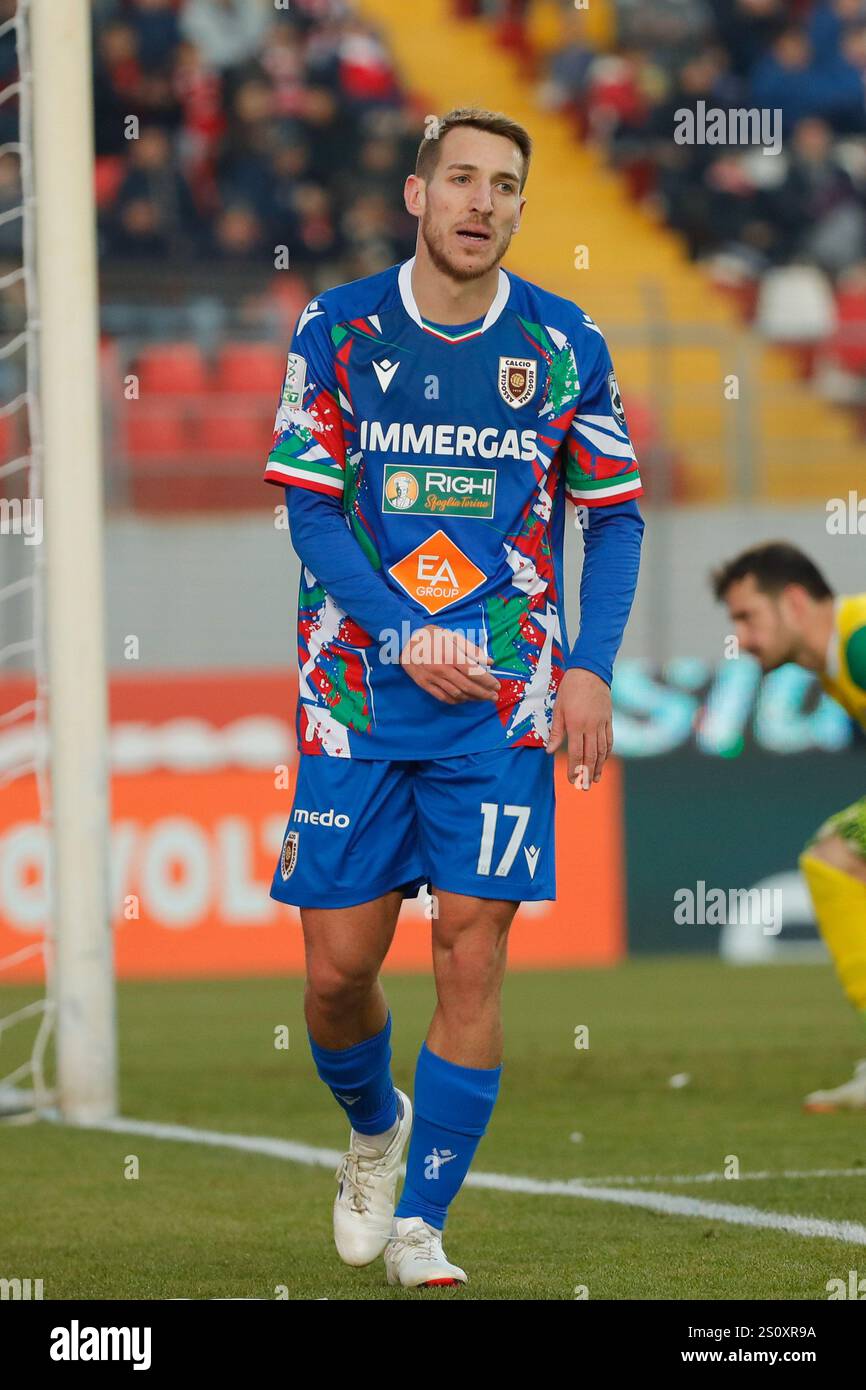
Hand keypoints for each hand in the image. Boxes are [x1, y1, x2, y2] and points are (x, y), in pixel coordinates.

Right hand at [400, 625, 499, 704]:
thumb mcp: (452, 636)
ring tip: (482, 699)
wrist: (404, 640)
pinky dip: (456, 701)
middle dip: (484, 694)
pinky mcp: (425, 685)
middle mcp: (444, 670)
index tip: (497, 686)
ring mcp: (433, 679)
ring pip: (457, 694)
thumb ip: (472, 649)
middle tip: (494, 697)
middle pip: (468, 686)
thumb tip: (490, 661)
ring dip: (472, 698)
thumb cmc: (430, 635)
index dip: (488, 682)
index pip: (474, 673)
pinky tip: (464, 700)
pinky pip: (443, 697)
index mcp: (452, 656)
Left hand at [545, 667, 612, 788]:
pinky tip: (603, 761)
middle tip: (584, 787)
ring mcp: (602, 723)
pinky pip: (609, 740)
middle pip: (591, 755)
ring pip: (602, 750)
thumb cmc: (570, 689)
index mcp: (576, 724)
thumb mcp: (558, 709)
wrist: (590, 672)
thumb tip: (549, 751)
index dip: (575, 769)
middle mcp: (591, 726)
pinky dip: (607, 753)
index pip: (576, 753)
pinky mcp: (609, 719)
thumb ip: (555, 731)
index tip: (572, 780)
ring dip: (599, 766)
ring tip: (594, 779)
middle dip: (587, 773)